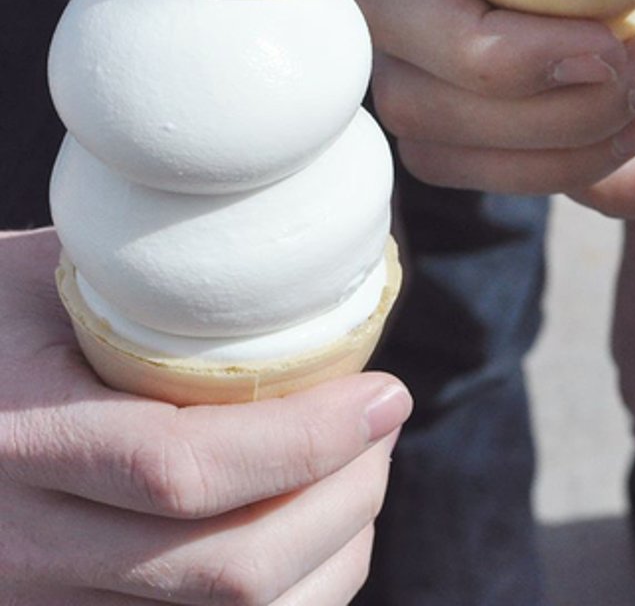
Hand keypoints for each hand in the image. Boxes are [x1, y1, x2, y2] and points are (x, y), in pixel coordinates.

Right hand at [2, 228, 410, 604]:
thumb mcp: (56, 273)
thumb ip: (159, 286)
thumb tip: (308, 276)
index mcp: (16, 437)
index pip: (178, 470)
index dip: (306, 441)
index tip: (386, 393)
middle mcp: (22, 547)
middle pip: (223, 571)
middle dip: (345, 497)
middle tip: (386, 420)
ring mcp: (45, 603)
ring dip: (333, 551)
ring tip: (364, 467)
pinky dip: (297, 590)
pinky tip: (321, 523)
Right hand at [338, 0, 634, 218]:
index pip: (399, 8)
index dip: (501, 57)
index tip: (616, 46)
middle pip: (421, 99)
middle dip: (556, 116)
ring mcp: (414, 21)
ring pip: (448, 143)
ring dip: (568, 156)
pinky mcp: (464, 61)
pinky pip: (498, 151)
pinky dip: (590, 179)